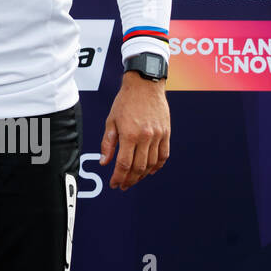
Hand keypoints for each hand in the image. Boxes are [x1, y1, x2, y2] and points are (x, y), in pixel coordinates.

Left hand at [99, 70, 169, 189]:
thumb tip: (104, 163)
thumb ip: (107, 144)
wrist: (145, 85)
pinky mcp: (166, 133)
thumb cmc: (125, 101)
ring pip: (152, 164)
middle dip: (130, 180)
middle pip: (138, 167)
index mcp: (129, 134)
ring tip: (134, 179)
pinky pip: (164, 155)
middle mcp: (146, 137)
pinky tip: (150, 171)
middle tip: (123, 185)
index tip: (114, 184)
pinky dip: (157, 166)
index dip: (118, 177)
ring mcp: (158, 136)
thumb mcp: (111, 121)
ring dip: (143, 175)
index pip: (124, 164)